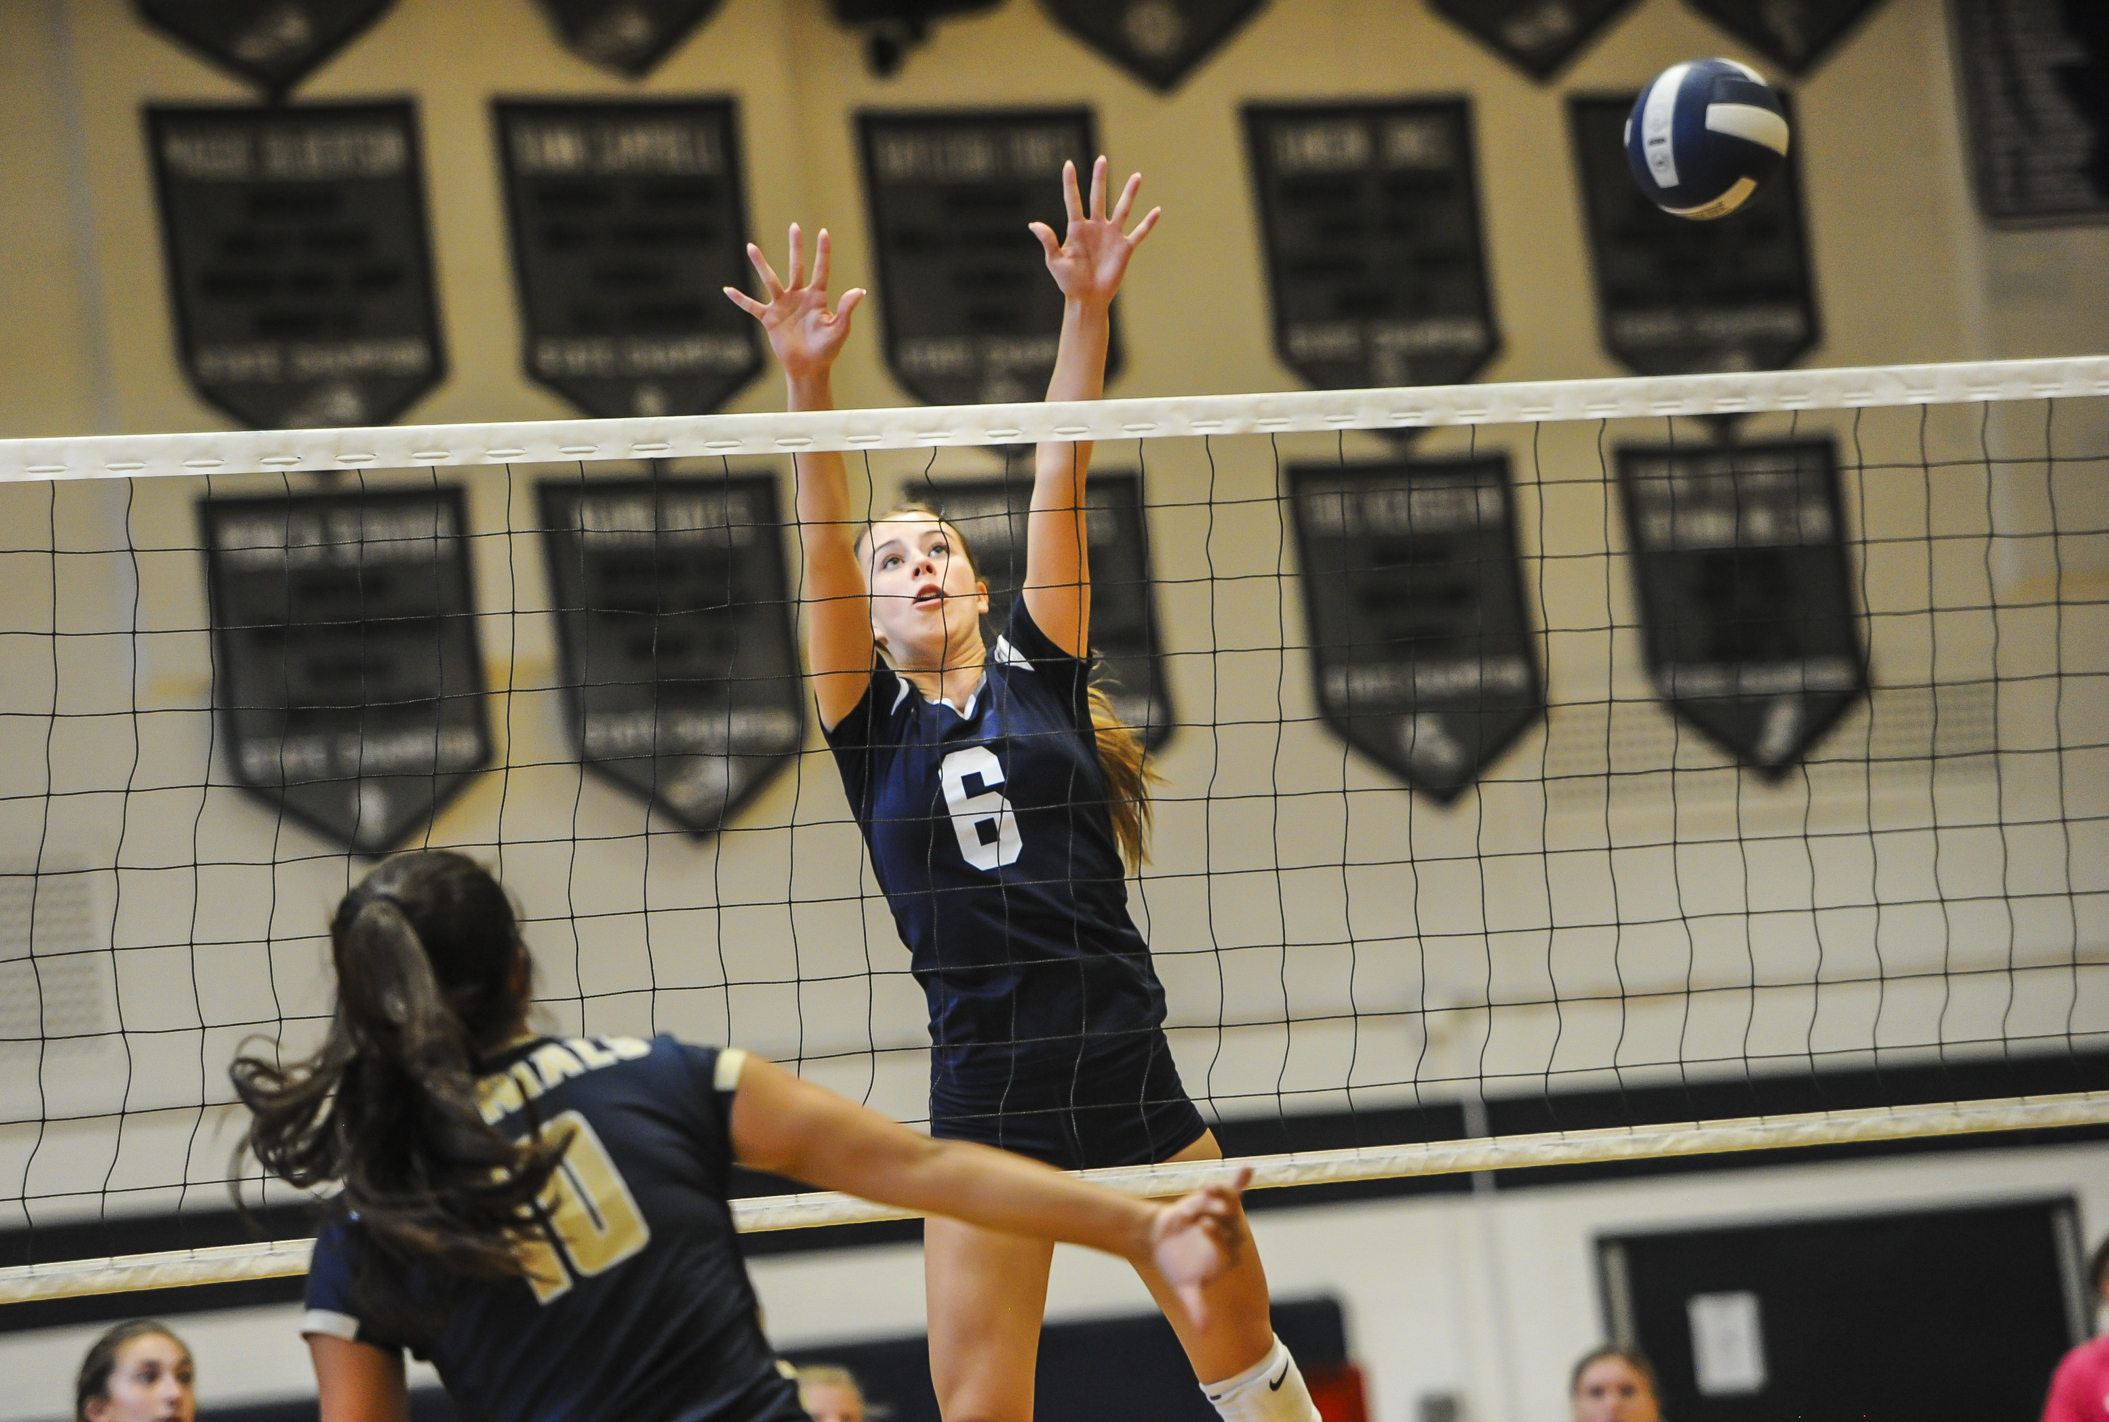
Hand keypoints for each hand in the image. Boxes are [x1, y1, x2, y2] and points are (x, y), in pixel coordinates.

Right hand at [725, 225, 864, 384]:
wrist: (809, 368)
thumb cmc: (827, 350)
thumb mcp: (839, 329)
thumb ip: (846, 309)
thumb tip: (859, 290)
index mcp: (817, 297)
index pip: (821, 270)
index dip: (823, 251)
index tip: (824, 232)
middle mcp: (799, 297)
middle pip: (796, 266)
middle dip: (795, 247)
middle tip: (794, 226)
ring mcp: (783, 306)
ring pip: (770, 280)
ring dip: (760, 264)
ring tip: (750, 247)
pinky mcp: (770, 319)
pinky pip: (752, 306)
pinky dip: (740, 299)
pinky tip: (728, 290)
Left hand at [1031, 156, 1159, 309]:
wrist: (1087, 299)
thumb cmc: (1068, 282)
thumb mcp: (1055, 261)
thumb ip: (1048, 241)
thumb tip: (1033, 224)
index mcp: (1077, 228)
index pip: (1073, 200)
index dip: (1070, 183)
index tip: (1068, 164)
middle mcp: (1095, 227)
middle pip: (1098, 197)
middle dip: (1099, 178)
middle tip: (1101, 159)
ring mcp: (1111, 236)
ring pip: (1122, 209)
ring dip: (1130, 193)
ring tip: (1137, 176)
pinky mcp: (1125, 248)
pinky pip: (1139, 233)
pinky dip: (1148, 223)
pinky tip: (1157, 211)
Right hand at [1146, 1166, 1251, 1327]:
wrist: (1159, 1240)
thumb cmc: (1174, 1266)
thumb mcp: (1184, 1287)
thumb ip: (1196, 1306)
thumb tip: (1204, 1329)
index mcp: (1224, 1256)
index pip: (1230, 1247)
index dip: (1218, 1236)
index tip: (1203, 1226)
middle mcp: (1227, 1235)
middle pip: (1231, 1225)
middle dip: (1220, 1216)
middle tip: (1203, 1209)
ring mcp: (1222, 1216)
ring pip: (1228, 1205)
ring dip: (1222, 1196)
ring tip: (1208, 1189)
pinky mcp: (1213, 1200)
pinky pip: (1231, 1190)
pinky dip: (1239, 1180)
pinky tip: (1248, 1169)